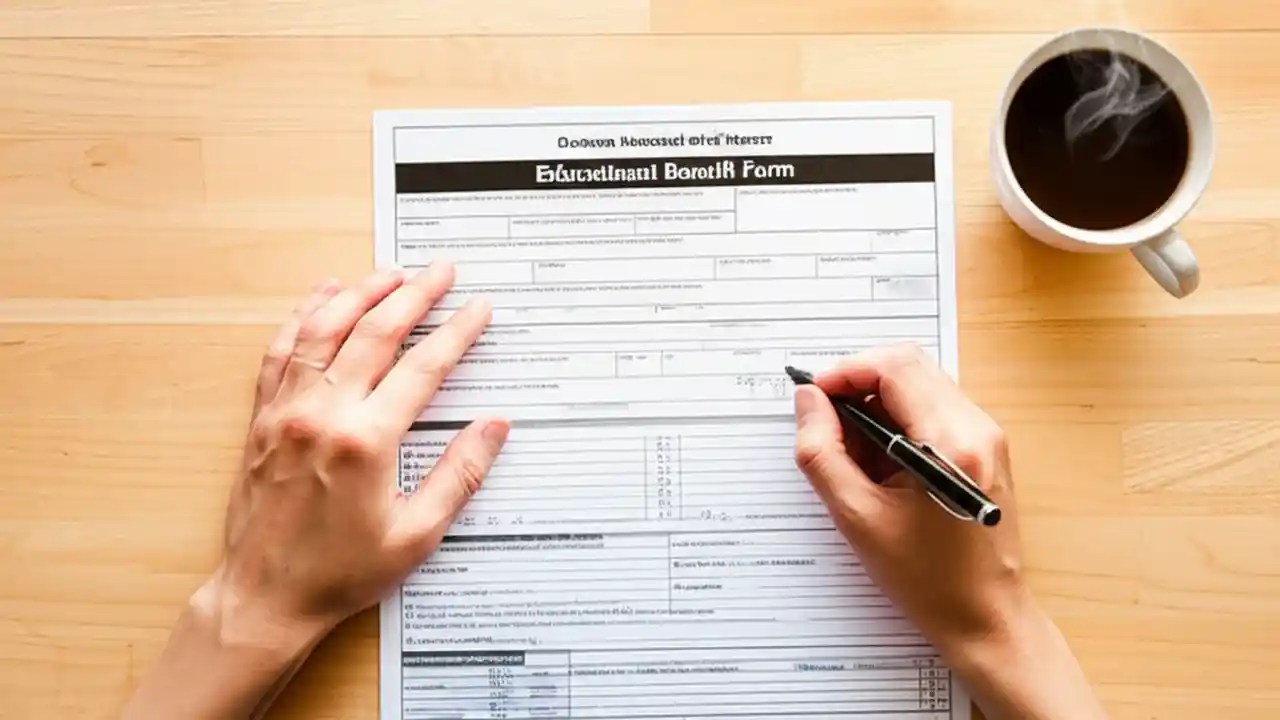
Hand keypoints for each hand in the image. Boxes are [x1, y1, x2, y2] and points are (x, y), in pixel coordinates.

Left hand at [124, 264, 507, 719]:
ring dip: (361, 292)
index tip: (478, 308)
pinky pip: (282, 350)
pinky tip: (321, 296)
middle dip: (415, 294)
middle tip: (441, 271)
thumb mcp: (416, 534)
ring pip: (325, 328)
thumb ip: (459, 475)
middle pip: (376, 331)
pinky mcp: (263, 418)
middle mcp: (323, 413)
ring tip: (391, 272)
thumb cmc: (339, 573)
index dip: (457, 331)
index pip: (423, 366)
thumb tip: (494, 428)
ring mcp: (287, 411)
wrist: (264, 597)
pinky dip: (304, 316)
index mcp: (366, 441)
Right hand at [793, 343, 1023, 650]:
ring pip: (920, 384)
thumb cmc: (927, 580)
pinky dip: (898, 420)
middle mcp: (978, 428)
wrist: (985, 617)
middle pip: (909, 366)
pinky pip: (933, 408)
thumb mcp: (857, 518)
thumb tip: (808, 402)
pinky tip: (880, 462)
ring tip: (852, 451)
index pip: (894, 368)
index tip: (813, 396)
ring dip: (877, 403)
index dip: (845, 370)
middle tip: (826, 420)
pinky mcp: (984, 447)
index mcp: (952, 443)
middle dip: (858, 383)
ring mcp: (987, 436)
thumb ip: (822, 453)